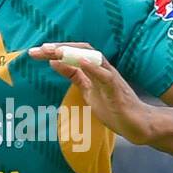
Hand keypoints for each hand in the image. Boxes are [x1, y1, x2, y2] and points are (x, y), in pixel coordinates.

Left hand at [27, 42, 155, 144]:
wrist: (137, 123)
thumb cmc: (113, 106)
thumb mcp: (88, 90)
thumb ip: (74, 76)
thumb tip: (54, 62)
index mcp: (94, 70)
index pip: (73, 54)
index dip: (55, 51)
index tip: (35, 52)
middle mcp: (102, 69)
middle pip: (81, 51)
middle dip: (60, 48)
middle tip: (39, 49)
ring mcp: (111, 78)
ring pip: (93, 58)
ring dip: (74, 53)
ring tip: (57, 51)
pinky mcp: (117, 90)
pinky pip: (106, 76)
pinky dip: (93, 67)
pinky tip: (81, 61)